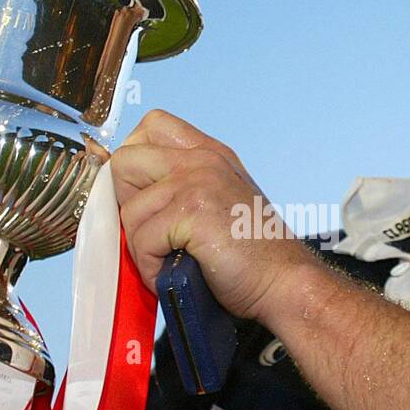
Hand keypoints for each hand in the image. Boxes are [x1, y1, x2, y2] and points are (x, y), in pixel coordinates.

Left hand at [109, 109, 316, 322]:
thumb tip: (131, 196)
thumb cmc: (255, 255)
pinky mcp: (192, 213)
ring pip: (130, 210)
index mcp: (209, 154)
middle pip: (126, 162)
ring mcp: (197, 182)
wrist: (284, 282)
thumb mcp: (221, 201)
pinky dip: (150, 267)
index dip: (134, 164)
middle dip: (127, 204)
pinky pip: (142, 239)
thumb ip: (184, 186)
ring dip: (140, 247)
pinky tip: (170, 274)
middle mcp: (202, 160)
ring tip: (165, 263)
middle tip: (152, 233)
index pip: (151, 126)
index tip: (143, 198)